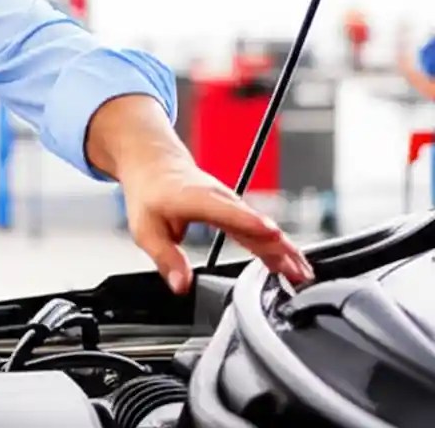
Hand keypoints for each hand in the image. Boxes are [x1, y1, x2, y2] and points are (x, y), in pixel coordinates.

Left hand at [122, 162, 313, 294]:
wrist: (155, 164)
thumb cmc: (151, 193)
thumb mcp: (145, 229)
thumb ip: (165, 257)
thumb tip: (180, 284)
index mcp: (199, 199)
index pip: (229, 212)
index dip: (251, 224)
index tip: (272, 235)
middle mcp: (221, 200)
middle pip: (255, 225)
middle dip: (280, 247)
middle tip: (299, 272)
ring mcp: (232, 205)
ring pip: (263, 229)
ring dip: (285, 250)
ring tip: (304, 274)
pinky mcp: (236, 212)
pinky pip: (260, 230)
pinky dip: (278, 246)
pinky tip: (292, 263)